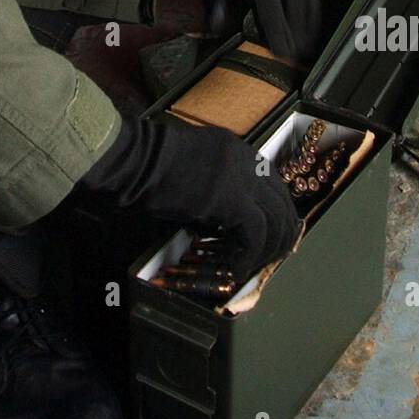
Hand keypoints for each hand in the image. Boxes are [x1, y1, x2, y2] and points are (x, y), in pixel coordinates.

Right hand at [79, 115, 300, 283]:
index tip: (270, 233)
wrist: (136, 159)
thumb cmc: (150, 165)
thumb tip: (222, 223)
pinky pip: (255, 234)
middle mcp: (247, 160)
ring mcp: (243, 178)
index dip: (275, 211)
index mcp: (237, 150)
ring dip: (267, 248)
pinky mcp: (233, 199)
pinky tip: (235, 268)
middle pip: (281, 201)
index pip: (272, 183)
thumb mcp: (192, 172)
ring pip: (276, 220)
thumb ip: (215, 189)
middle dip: (282, 232)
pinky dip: (249, 256)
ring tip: (252, 266)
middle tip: (271, 256)